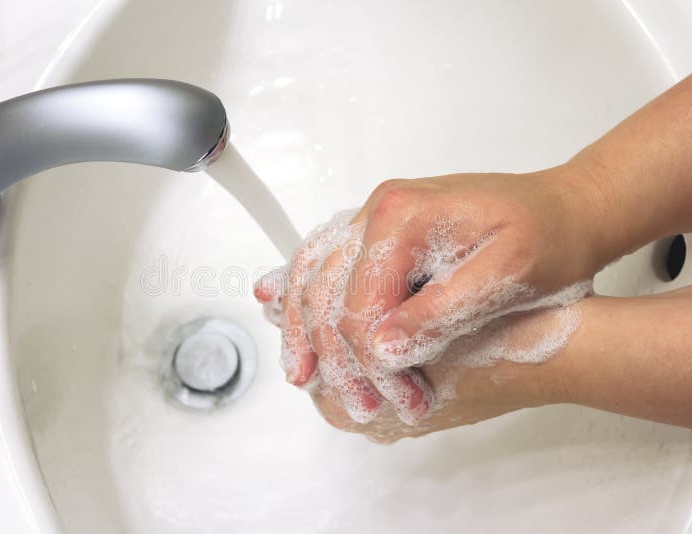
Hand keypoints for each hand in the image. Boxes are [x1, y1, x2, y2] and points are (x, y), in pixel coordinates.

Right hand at [258, 165, 599, 423]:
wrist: (564, 210)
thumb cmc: (546, 237)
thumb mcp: (506, 276)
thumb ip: (439, 311)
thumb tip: (382, 348)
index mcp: (403, 216)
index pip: (360, 304)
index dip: (372, 364)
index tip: (400, 401)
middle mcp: (379, 210)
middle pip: (326, 292)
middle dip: (336, 358)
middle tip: (361, 405)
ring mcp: (376, 218)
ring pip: (313, 275)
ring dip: (303, 329)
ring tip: (302, 373)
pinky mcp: (381, 231)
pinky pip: (325, 261)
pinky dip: (304, 292)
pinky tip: (282, 306)